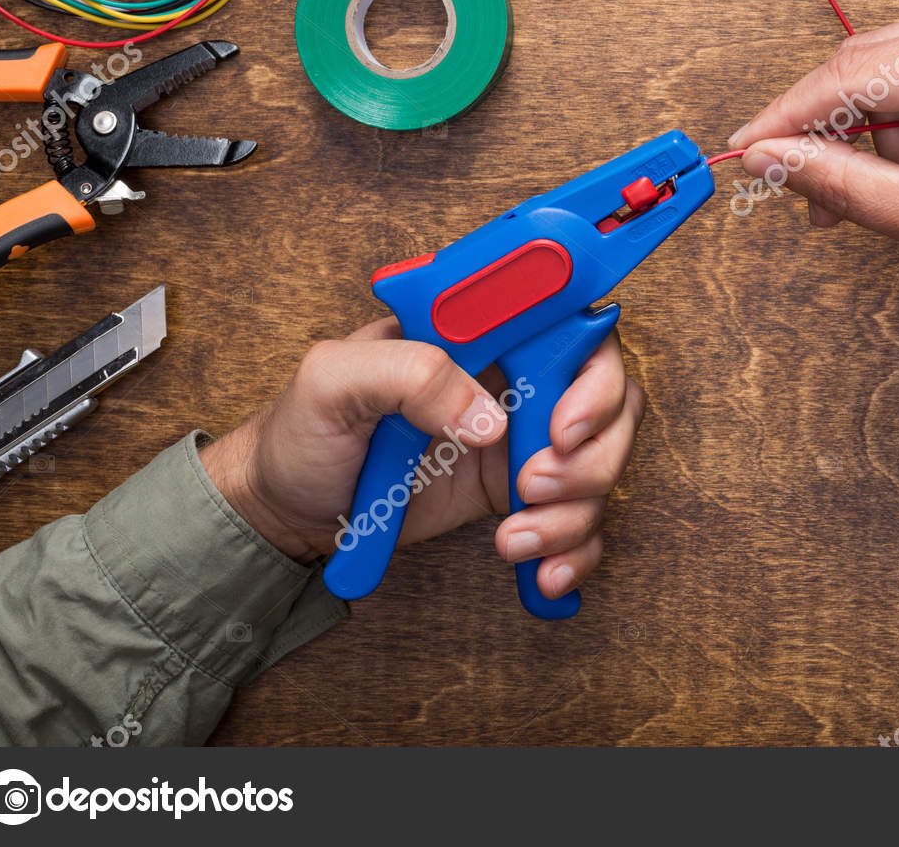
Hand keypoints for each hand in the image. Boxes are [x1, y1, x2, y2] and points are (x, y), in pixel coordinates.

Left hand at [200, 318, 644, 598]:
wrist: (287, 512)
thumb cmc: (302, 431)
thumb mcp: (332, 381)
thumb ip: (408, 373)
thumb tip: (489, 418)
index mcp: (480, 333)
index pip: (572, 324)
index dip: (592, 373)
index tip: (564, 426)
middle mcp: (512, 379)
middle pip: (610, 398)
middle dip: (592, 453)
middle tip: (532, 485)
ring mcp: (520, 438)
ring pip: (601, 465)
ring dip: (574, 510)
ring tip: (513, 539)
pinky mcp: (519, 494)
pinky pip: (580, 520)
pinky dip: (575, 550)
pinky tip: (540, 573)